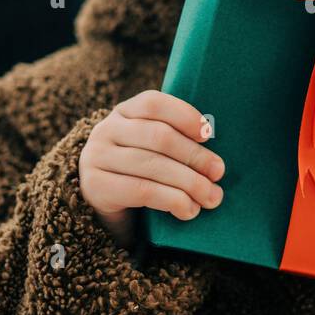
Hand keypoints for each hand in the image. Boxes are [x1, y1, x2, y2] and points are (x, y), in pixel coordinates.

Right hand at [79, 91, 223, 247]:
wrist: (105, 200)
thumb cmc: (142, 169)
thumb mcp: (154, 147)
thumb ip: (177, 140)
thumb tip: (215, 161)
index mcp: (125, 111)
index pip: (154, 103)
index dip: (184, 115)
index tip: (208, 135)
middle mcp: (106, 129)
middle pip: (159, 136)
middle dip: (195, 156)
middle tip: (218, 172)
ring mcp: (96, 157)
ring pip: (153, 166)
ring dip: (190, 183)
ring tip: (211, 197)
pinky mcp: (96, 186)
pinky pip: (142, 191)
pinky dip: (173, 201)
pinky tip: (189, 210)